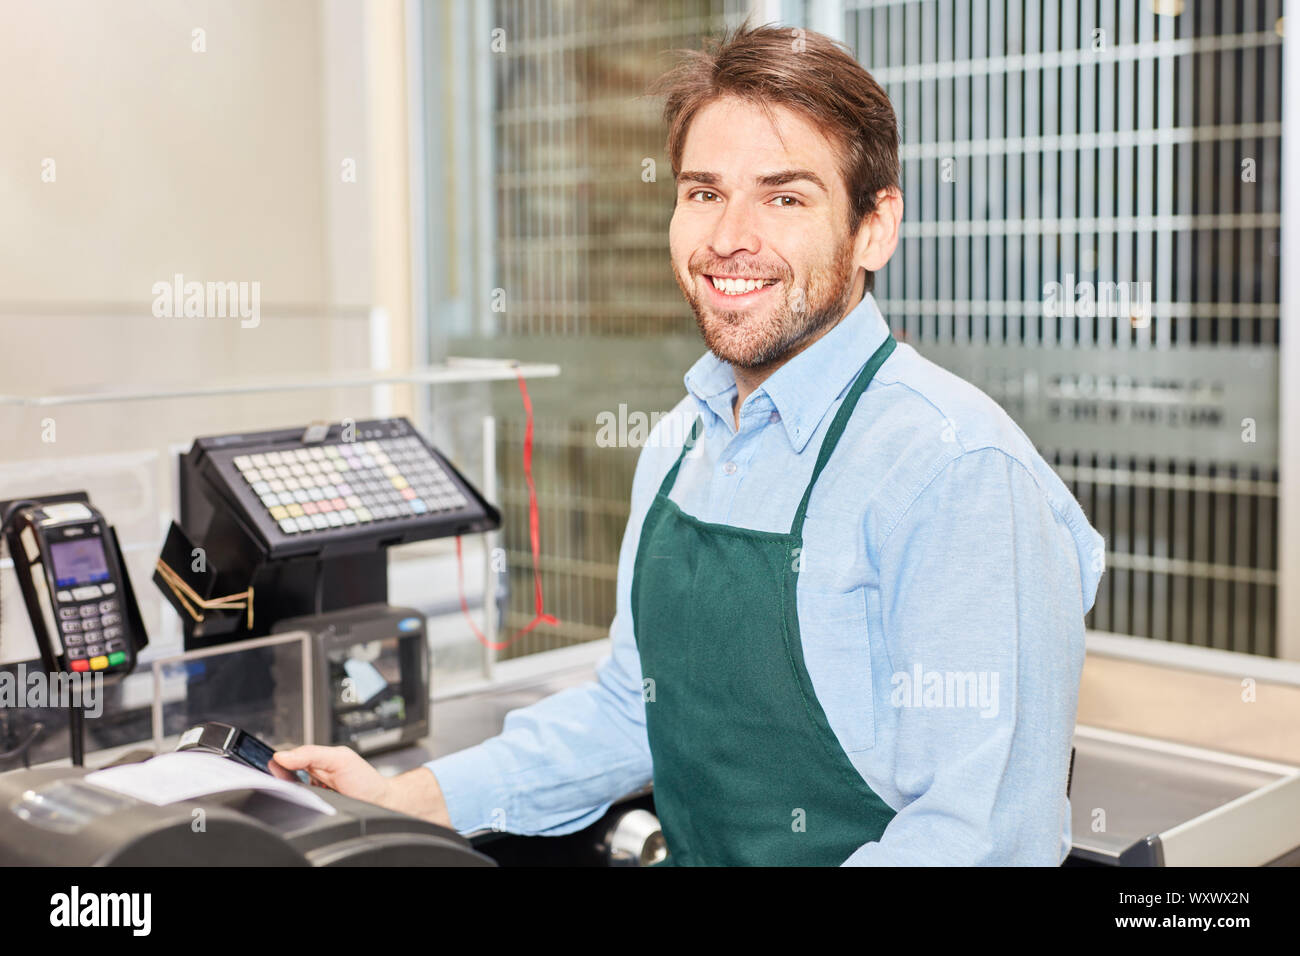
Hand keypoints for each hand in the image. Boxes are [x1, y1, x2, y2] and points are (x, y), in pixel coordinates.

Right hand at [271, 745, 451, 826]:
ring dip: (290, 791)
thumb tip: (282, 756)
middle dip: (280, 776)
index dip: (275, 761)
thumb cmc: (365, 780)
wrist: (381, 803)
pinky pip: (297, 807)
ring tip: (304, 787)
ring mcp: (310, 795)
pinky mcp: (312, 810)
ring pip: (288, 792)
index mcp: (314, 762)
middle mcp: (309, 779)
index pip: (286, 759)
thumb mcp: (340, 758)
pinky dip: (297, 804)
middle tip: (285, 777)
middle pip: (283, 776)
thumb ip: (312, 753)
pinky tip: (307, 799)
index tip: (267, 762)